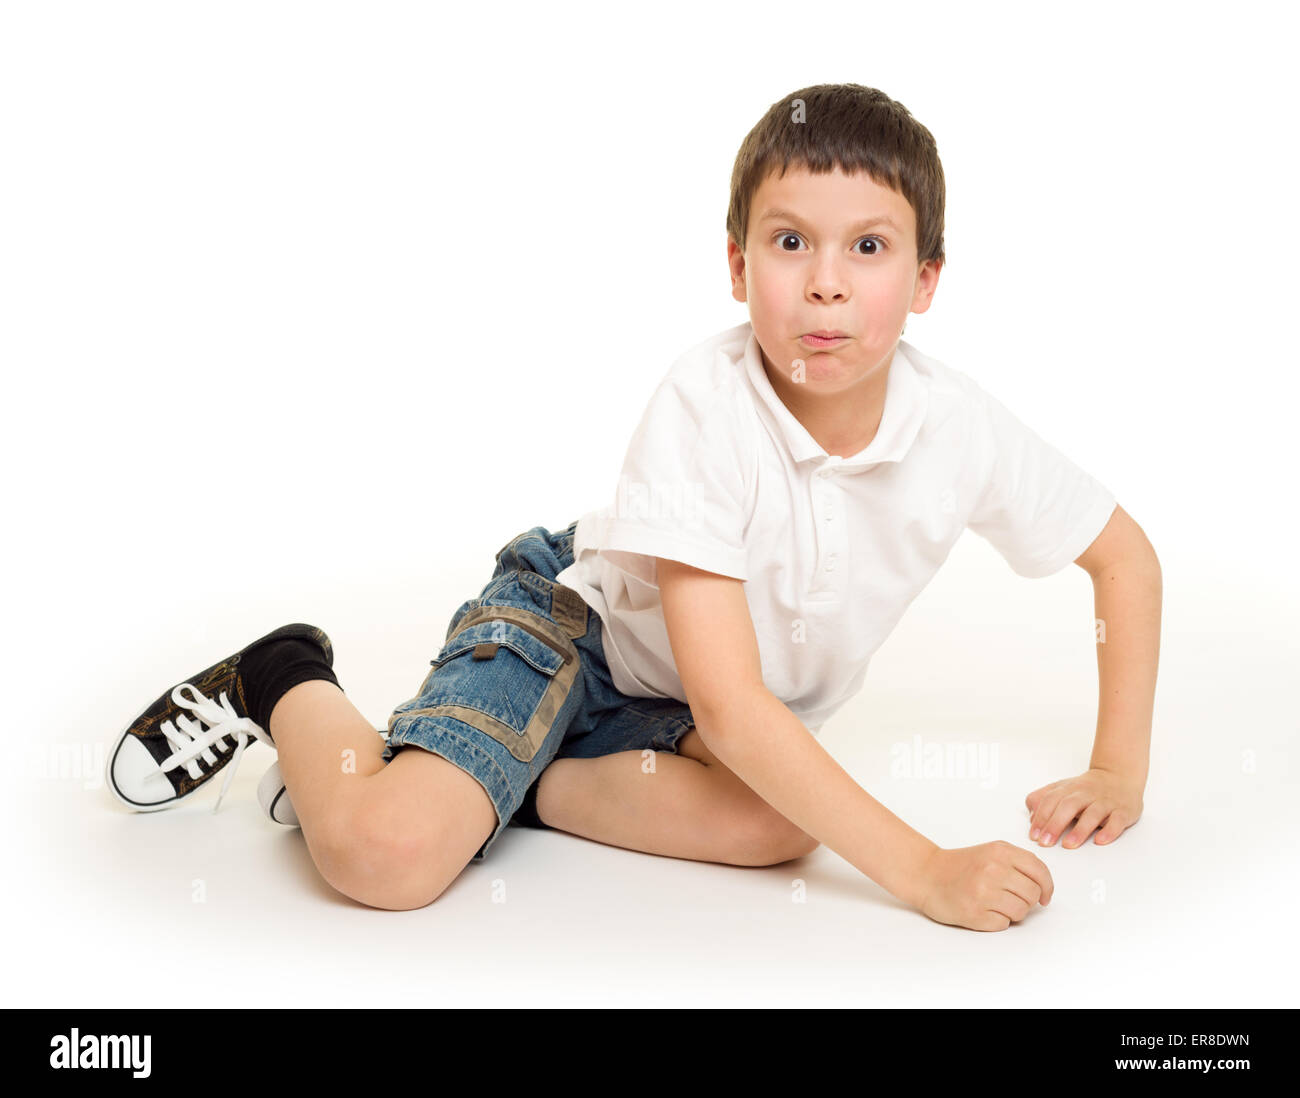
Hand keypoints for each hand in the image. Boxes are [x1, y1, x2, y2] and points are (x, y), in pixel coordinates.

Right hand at [915, 842, 1052, 931]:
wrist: (926, 875)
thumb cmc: (960, 866)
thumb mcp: (991, 853)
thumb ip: (1018, 863)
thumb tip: (1043, 887)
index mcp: (1000, 851)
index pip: (1039, 871)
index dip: (1047, 887)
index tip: (1044, 896)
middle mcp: (993, 869)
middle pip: (1032, 894)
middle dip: (1027, 901)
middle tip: (1012, 899)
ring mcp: (983, 892)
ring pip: (1021, 911)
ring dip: (1013, 912)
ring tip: (996, 904)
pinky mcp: (975, 913)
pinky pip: (1004, 924)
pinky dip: (997, 921)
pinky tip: (983, 910)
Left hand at [1025, 767, 1143, 848]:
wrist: (1119, 775)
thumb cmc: (1086, 788)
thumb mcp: (1062, 788)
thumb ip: (1043, 799)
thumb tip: (1032, 817)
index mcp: (1069, 789)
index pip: (1051, 800)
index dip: (1041, 817)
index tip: (1034, 835)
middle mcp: (1086, 794)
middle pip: (1069, 806)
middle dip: (1055, 824)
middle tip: (1045, 842)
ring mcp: (1106, 802)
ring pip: (1093, 814)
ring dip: (1080, 830)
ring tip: (1068, 845)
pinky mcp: (1123, 811)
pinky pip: (1117, 820)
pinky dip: (1109, 831)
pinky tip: (1100, 841)